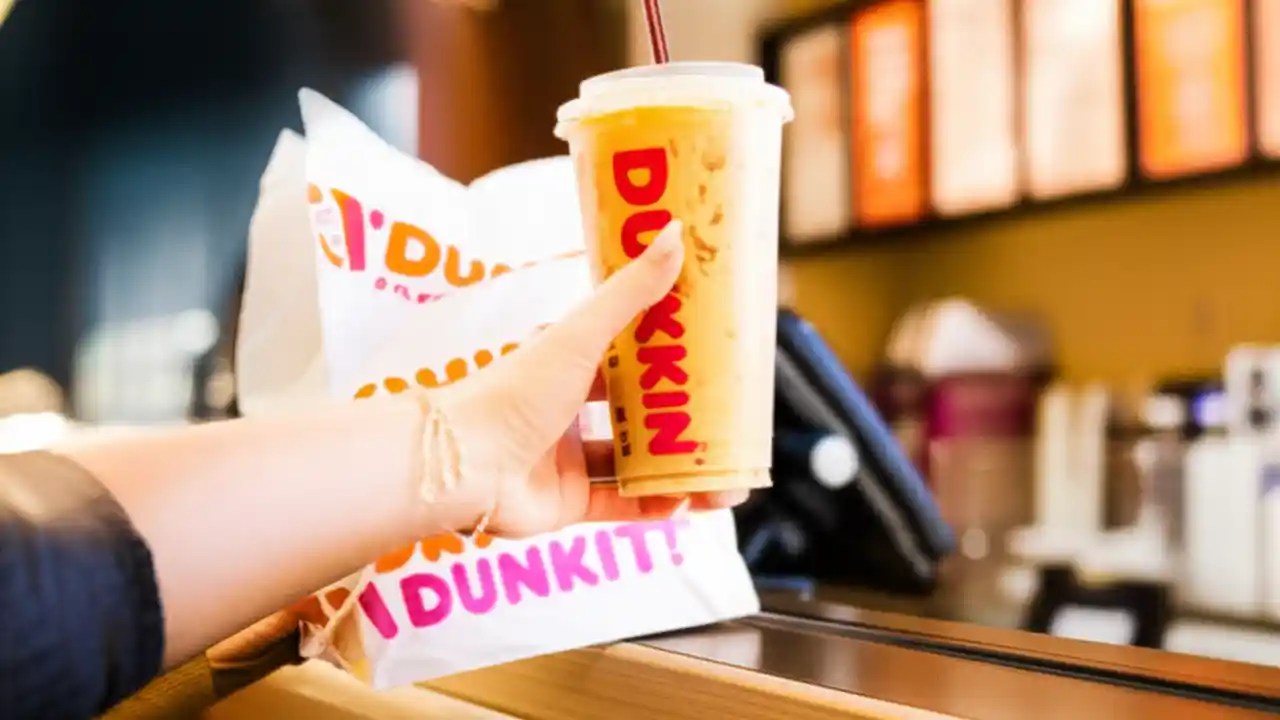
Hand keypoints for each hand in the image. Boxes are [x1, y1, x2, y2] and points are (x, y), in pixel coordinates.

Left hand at [429, 221, 749, 536]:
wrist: (462, 465)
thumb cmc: (514, 391)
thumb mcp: (580, 336)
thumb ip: (630, 292)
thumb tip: (676, 233)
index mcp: (567, 367)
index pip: (626, 359)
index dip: (667, 361)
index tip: (710, 361)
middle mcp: (568, 413)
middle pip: (638, 416)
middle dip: (683, 424)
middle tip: (728, 424)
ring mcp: (568, 459)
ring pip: (635, 466)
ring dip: (678, 471)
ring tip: (722, 474)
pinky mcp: (568, 502)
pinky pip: (621, 506)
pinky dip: (656, 507)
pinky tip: (688, 502)